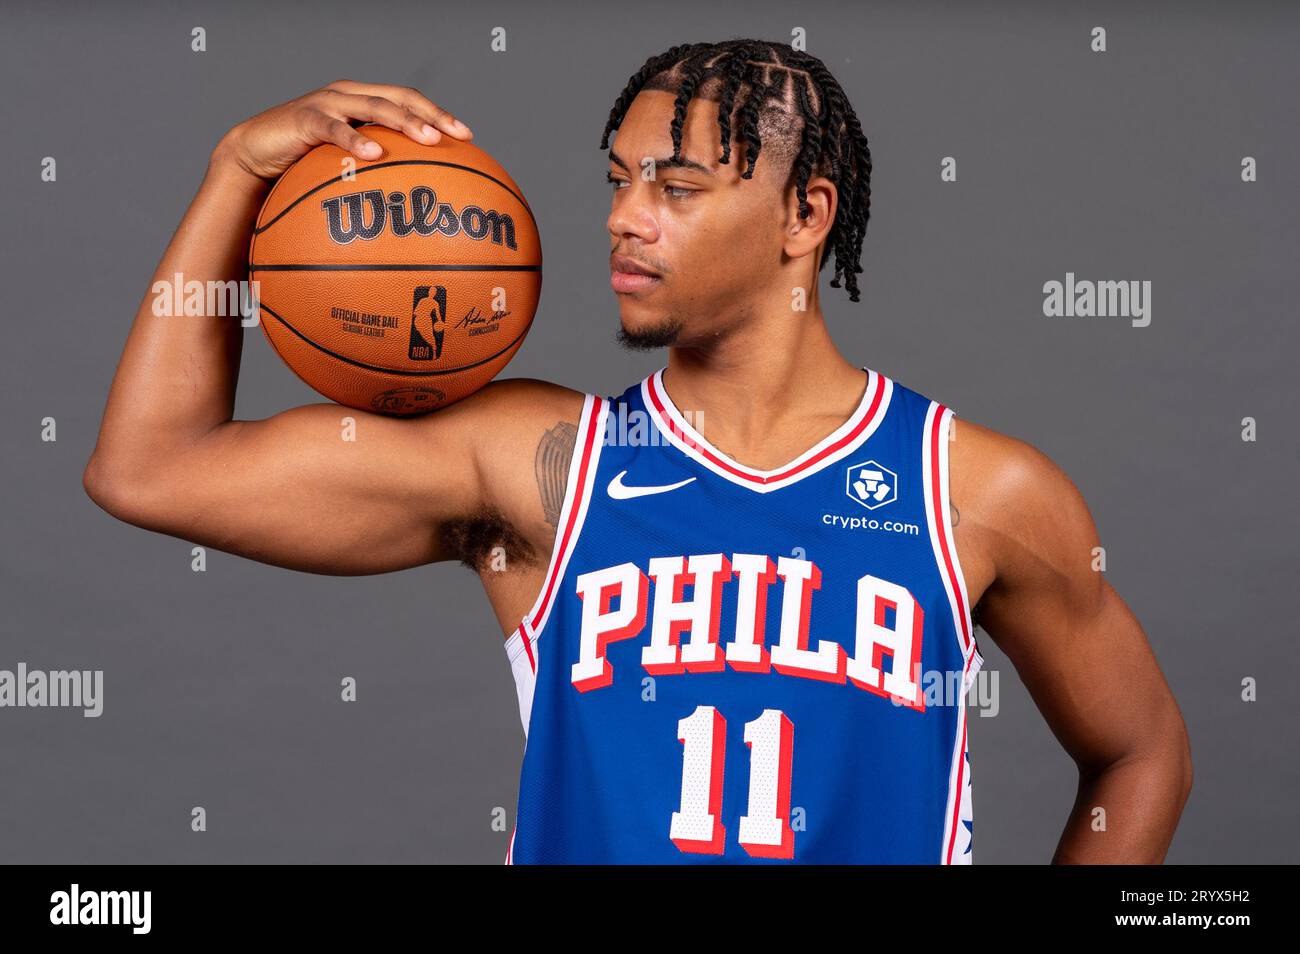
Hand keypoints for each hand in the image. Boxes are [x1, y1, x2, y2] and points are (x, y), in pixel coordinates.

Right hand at [212, 79, 472, 180]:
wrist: (254, 156)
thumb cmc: (304, 167)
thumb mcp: (345, 168)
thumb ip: (376, 174)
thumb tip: (414, 210)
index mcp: (363, 102)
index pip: (409, 101)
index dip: (439, 114)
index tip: (468, 137)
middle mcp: (349, 96)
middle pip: (398, 97)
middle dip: (431, 115)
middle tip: (456, 136)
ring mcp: (326, 103)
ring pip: (373, 106)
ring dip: (404, 122)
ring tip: (428, 139)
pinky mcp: (303, 118)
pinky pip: (333, 128)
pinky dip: (355, 140)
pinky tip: (375, 154)